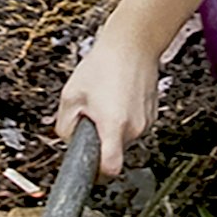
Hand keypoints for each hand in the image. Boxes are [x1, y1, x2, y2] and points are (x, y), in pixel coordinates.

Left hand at [55, 28, 158, 178]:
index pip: (110, 168)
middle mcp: (134, 127)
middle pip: (113, 152)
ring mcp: (146, 122)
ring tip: (104, 100)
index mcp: (114, 125)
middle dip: (99, 141)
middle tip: (90, 116)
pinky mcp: (152, 115)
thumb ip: (65, 126)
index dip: (97, 174)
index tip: (88, 170)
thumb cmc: (103, 65)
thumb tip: (69, 140)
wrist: (133, 43)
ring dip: (111, 128)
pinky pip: (132, 127)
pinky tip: (116, 97)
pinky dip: (122, 119)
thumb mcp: (70, 96)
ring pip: (123, 139)